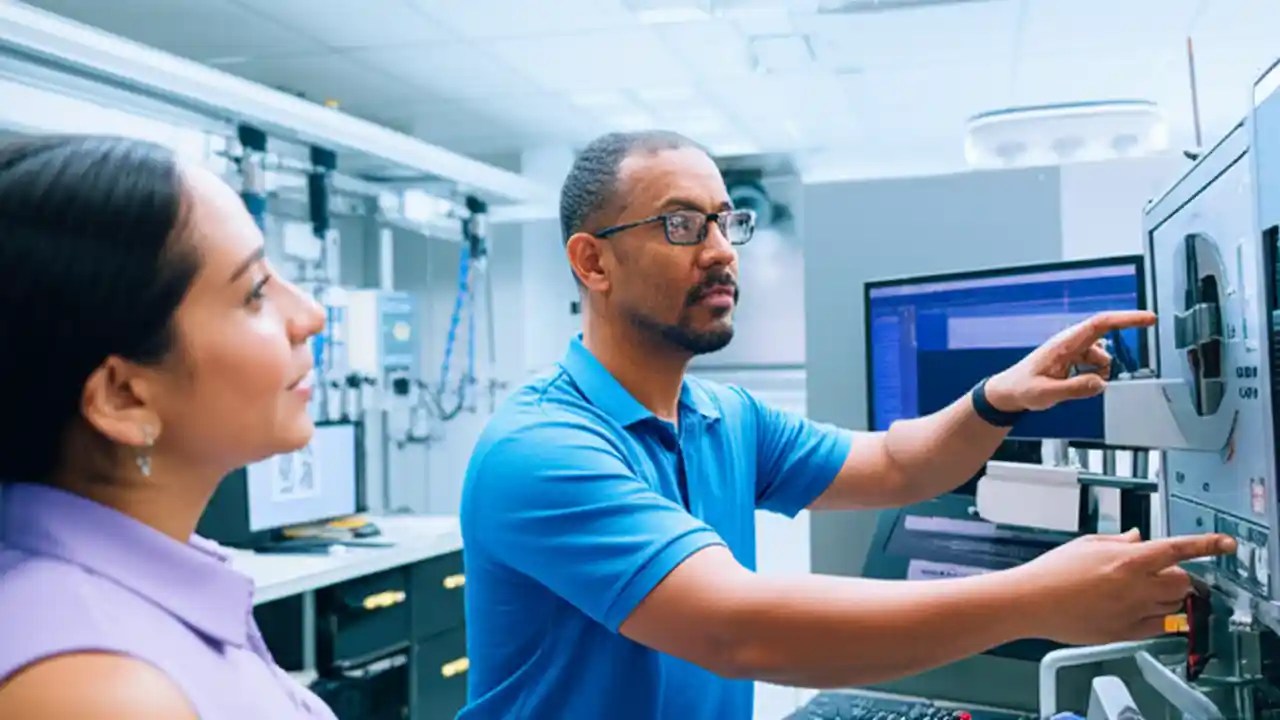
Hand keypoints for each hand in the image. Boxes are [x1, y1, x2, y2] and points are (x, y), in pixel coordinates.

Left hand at [984, 310, 1155, 411]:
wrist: (1009, 393)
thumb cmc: (1022, 389)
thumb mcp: (1048, 393)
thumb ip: (1075, 389)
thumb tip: (1100, 382)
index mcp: (1064, 343)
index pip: (1100, 324)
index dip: (1127, 319)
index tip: (1148, 319)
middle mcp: (1070, 343)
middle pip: (1105, 337)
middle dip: (1113, 353)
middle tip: (1110, 366)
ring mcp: (1073, 351)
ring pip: (1102, 358)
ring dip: (1099, 373)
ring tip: (1072, 387)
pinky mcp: (1074, 360)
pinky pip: (1095, 367)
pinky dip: (1094, 377)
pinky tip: (1074, 386)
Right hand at [1015, 530, 1235, 644]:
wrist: (1032, 602)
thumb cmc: (1052, 572)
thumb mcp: (1086, 544)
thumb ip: (1118, 541)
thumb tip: (1138, 538)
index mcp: (1128, 559)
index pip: (1179, 549)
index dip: (1207, 545)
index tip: (1225, 544)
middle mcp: (1136, 586)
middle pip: (1182, 582)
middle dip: (1177, 576)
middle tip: (1161, 574)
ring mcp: (1133, 611)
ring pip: (1175, 605)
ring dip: (1170, 597)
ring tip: (1146, 592)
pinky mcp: (1126, 632)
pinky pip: (1160, 627)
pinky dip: (1159, 618)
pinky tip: (1142, 610)